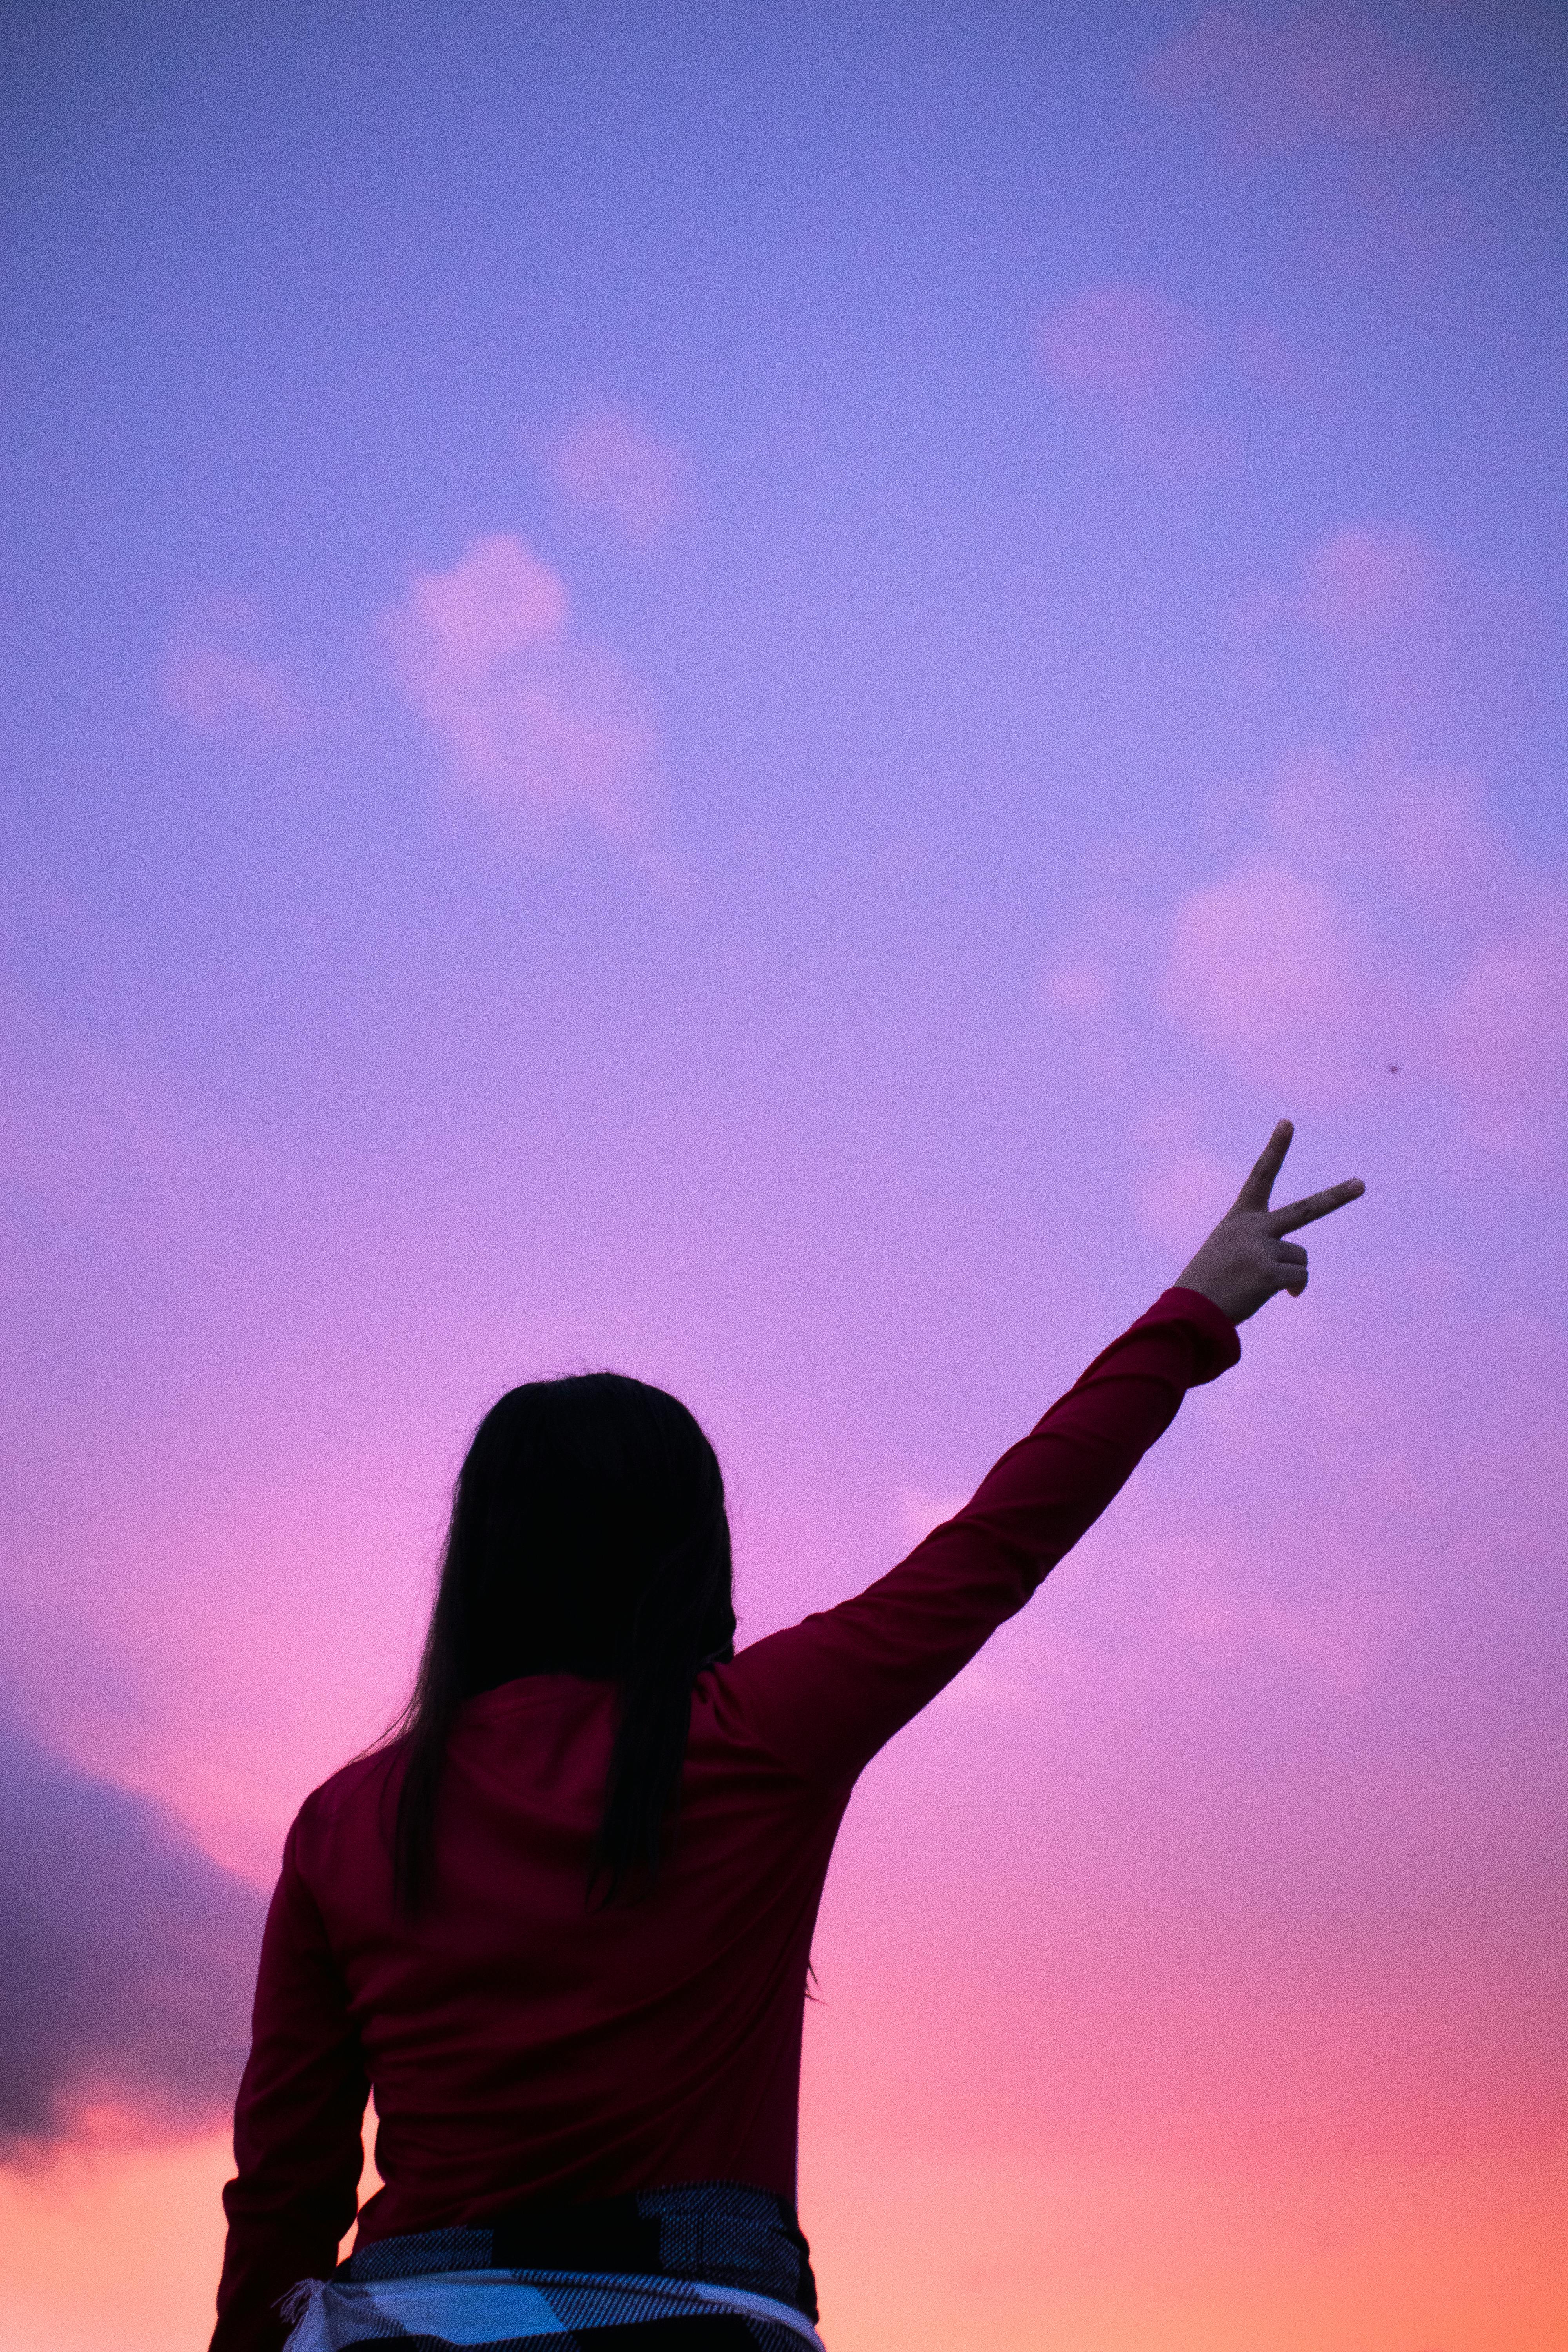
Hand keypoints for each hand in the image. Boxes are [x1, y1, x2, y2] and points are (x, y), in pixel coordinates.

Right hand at [1175, 1121, 1364, 1324]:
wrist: (1190, 1310)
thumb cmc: (1208, 1285)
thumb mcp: (1228, 1253)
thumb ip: (1262, 1251)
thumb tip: (1297, 1282)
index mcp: (1240, 1217)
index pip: (1260, 1175)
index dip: (1275, 1148)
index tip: (1288, 1123)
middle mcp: (1253, 1227)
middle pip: (1305, 1209)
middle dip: (1337, 1196)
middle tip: (1361, 1185)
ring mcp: (1262, 1248)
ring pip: (1300, 1258)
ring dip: (1289, 1275)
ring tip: (1257, 1284)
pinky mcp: (1270, 1272)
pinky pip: (1299, 1279)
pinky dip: (1293, 1290)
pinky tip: (1270, 1295)